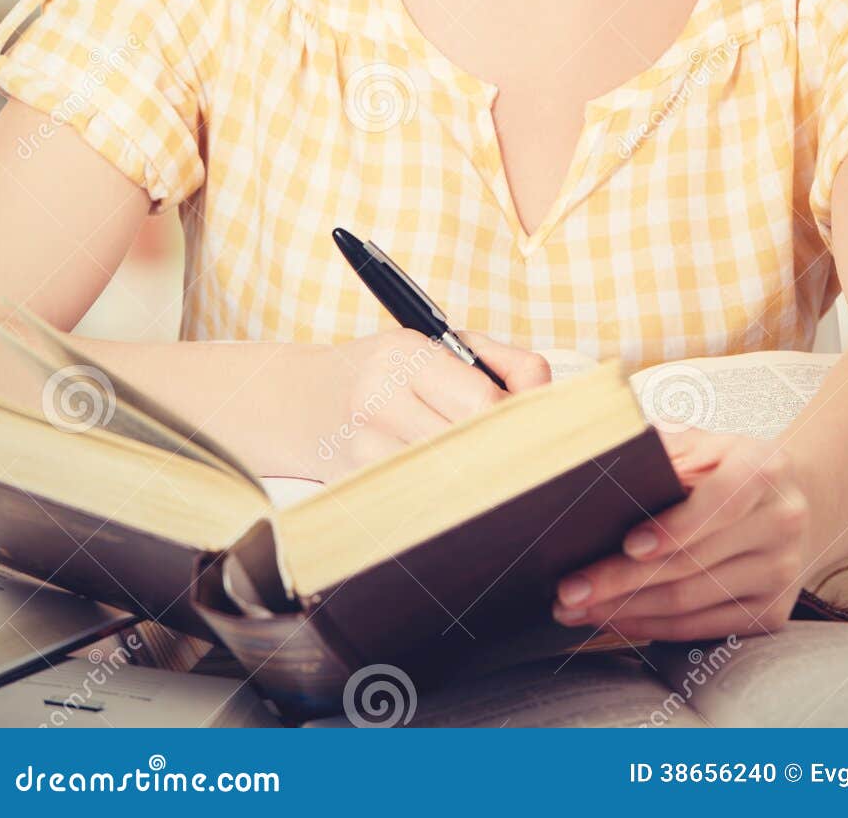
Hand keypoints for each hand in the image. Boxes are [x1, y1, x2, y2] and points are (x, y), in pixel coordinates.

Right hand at [309, 329, 551, 481]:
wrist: (300, 403)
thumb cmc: (387, 371)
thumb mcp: (438, 344)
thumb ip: (501, 362)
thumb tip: (547, 399)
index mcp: (403, 355)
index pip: (481, 400)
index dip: (515, 416)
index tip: (529, 425)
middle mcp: (378, 401)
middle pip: (469, 445)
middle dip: (502, 452)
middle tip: (520, 456)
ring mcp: (363, 451)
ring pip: (451, 481)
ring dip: (479, 479)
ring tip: (486, 470)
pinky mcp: (358, 490)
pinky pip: (424, 504)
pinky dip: (449, 499)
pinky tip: (453, 490)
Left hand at [551, 430, 810, 641]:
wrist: (790, 501)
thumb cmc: (726, 465)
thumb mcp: (703, 441)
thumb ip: (665, 448)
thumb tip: (604, 462)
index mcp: (766, 468)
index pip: (721, 501)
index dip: (675, 527)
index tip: (629, 544)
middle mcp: (782, 522)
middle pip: (693, 561)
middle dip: (622, 579)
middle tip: (569, 589)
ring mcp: (781, 573)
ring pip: (690, 601)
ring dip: (626, 609)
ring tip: (576, 608)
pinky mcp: (770, 613)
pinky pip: (700, 627)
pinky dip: (651, 626)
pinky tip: (613, 620)